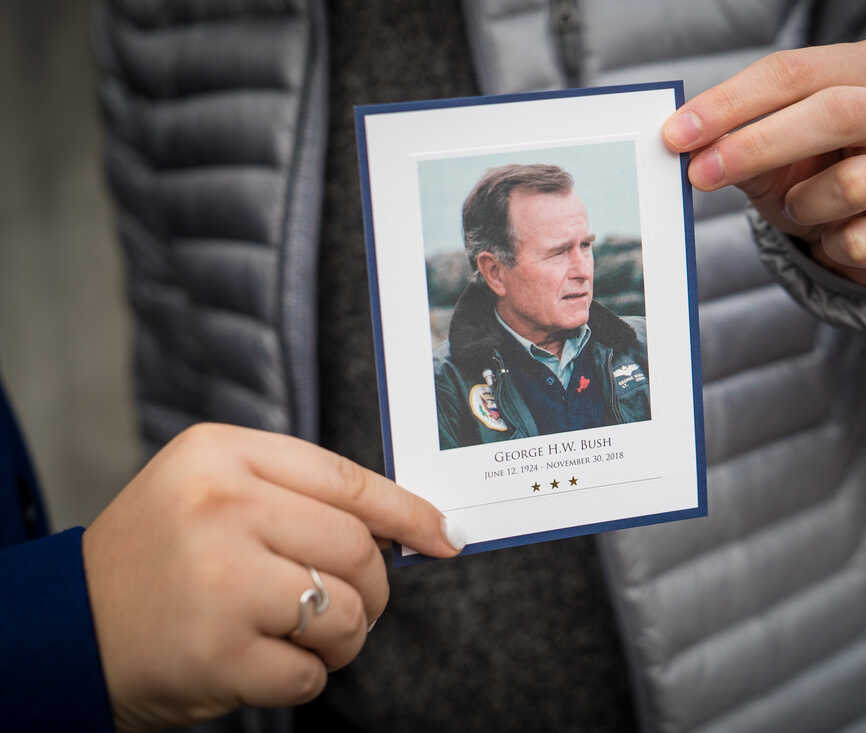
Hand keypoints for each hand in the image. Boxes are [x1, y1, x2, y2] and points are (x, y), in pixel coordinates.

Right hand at [82, 423, 464, 731]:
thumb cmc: (159, 556)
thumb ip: (299, 494)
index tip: (444, 536)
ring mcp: (218, 581)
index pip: (346, 480)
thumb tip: (407, 526)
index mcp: (222, 455)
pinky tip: (270, 664)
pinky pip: (309, 672)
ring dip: (345, 638)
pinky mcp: (217, 653)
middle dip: (374, 589)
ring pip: (343, 612)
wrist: (67, 627)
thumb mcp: (212, 489)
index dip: (407, 513)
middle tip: (358, 606)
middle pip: (355, 549)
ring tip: (311, 639)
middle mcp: (220, 508)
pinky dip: (307, 677)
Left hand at [663, 41, 865, 287]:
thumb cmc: (818, 174)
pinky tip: (836, 238)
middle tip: (699, 174)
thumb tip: (683, 144)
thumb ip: (734, 140)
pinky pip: (863, 241)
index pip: (792, 72)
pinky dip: (832, 247)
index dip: (730, 103)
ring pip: (851, 185)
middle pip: (832, 114)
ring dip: (804, 206)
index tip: (677, 134)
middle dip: (756, 145)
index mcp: (865, 69)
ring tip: (802, 209)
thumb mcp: (773, 151)